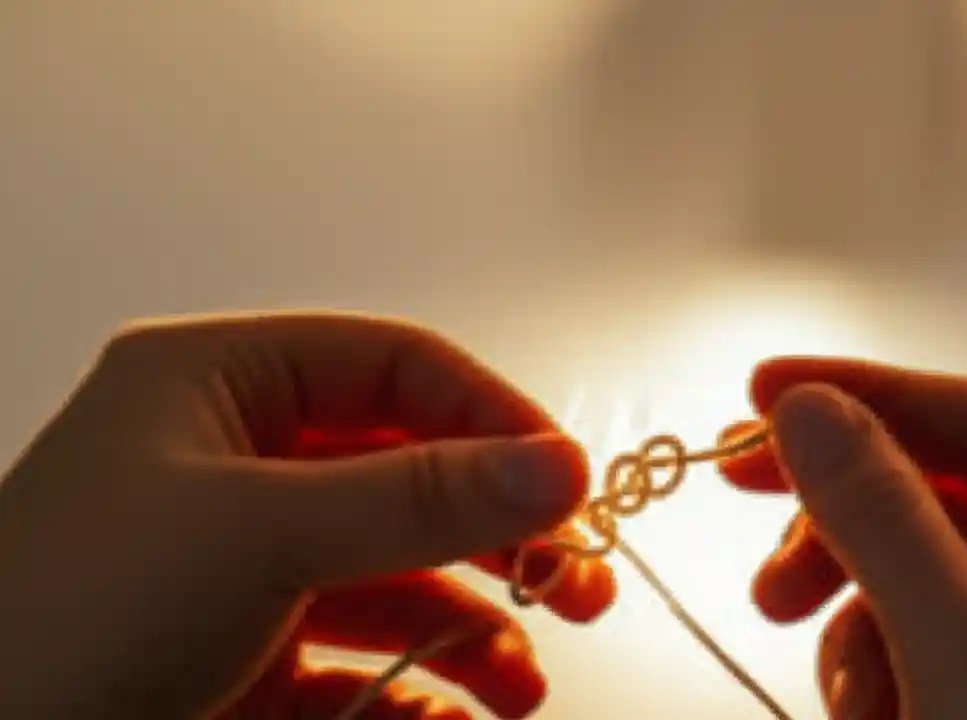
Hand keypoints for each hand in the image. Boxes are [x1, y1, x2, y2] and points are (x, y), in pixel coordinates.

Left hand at [0, 313, 615, 718]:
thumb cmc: (65, 619)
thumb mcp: (262, 531)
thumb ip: (424, 496)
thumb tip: (560, 464)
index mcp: (217, 385)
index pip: (395, 368)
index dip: (493, 417)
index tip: (568, 480)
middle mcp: (233, 466)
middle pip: (409, 479)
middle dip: (498, 537)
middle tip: (578, 582)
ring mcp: (239, 568)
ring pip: (394, 579)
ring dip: (471, 629)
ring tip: (523, 683)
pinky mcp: (241, 658)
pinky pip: (356, 664)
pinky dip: (414, 694)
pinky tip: (450, 719)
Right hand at [720, 358, 966, 719]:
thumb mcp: (960, 654)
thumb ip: (881, 515)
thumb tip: (807, 406)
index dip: (862, 392)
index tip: (759, 391)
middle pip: (941, 489)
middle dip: (842, 515)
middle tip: (741, 506)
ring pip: (918, 566)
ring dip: (854, 611)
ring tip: (844, 691)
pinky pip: (920, 635)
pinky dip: (875, 667)